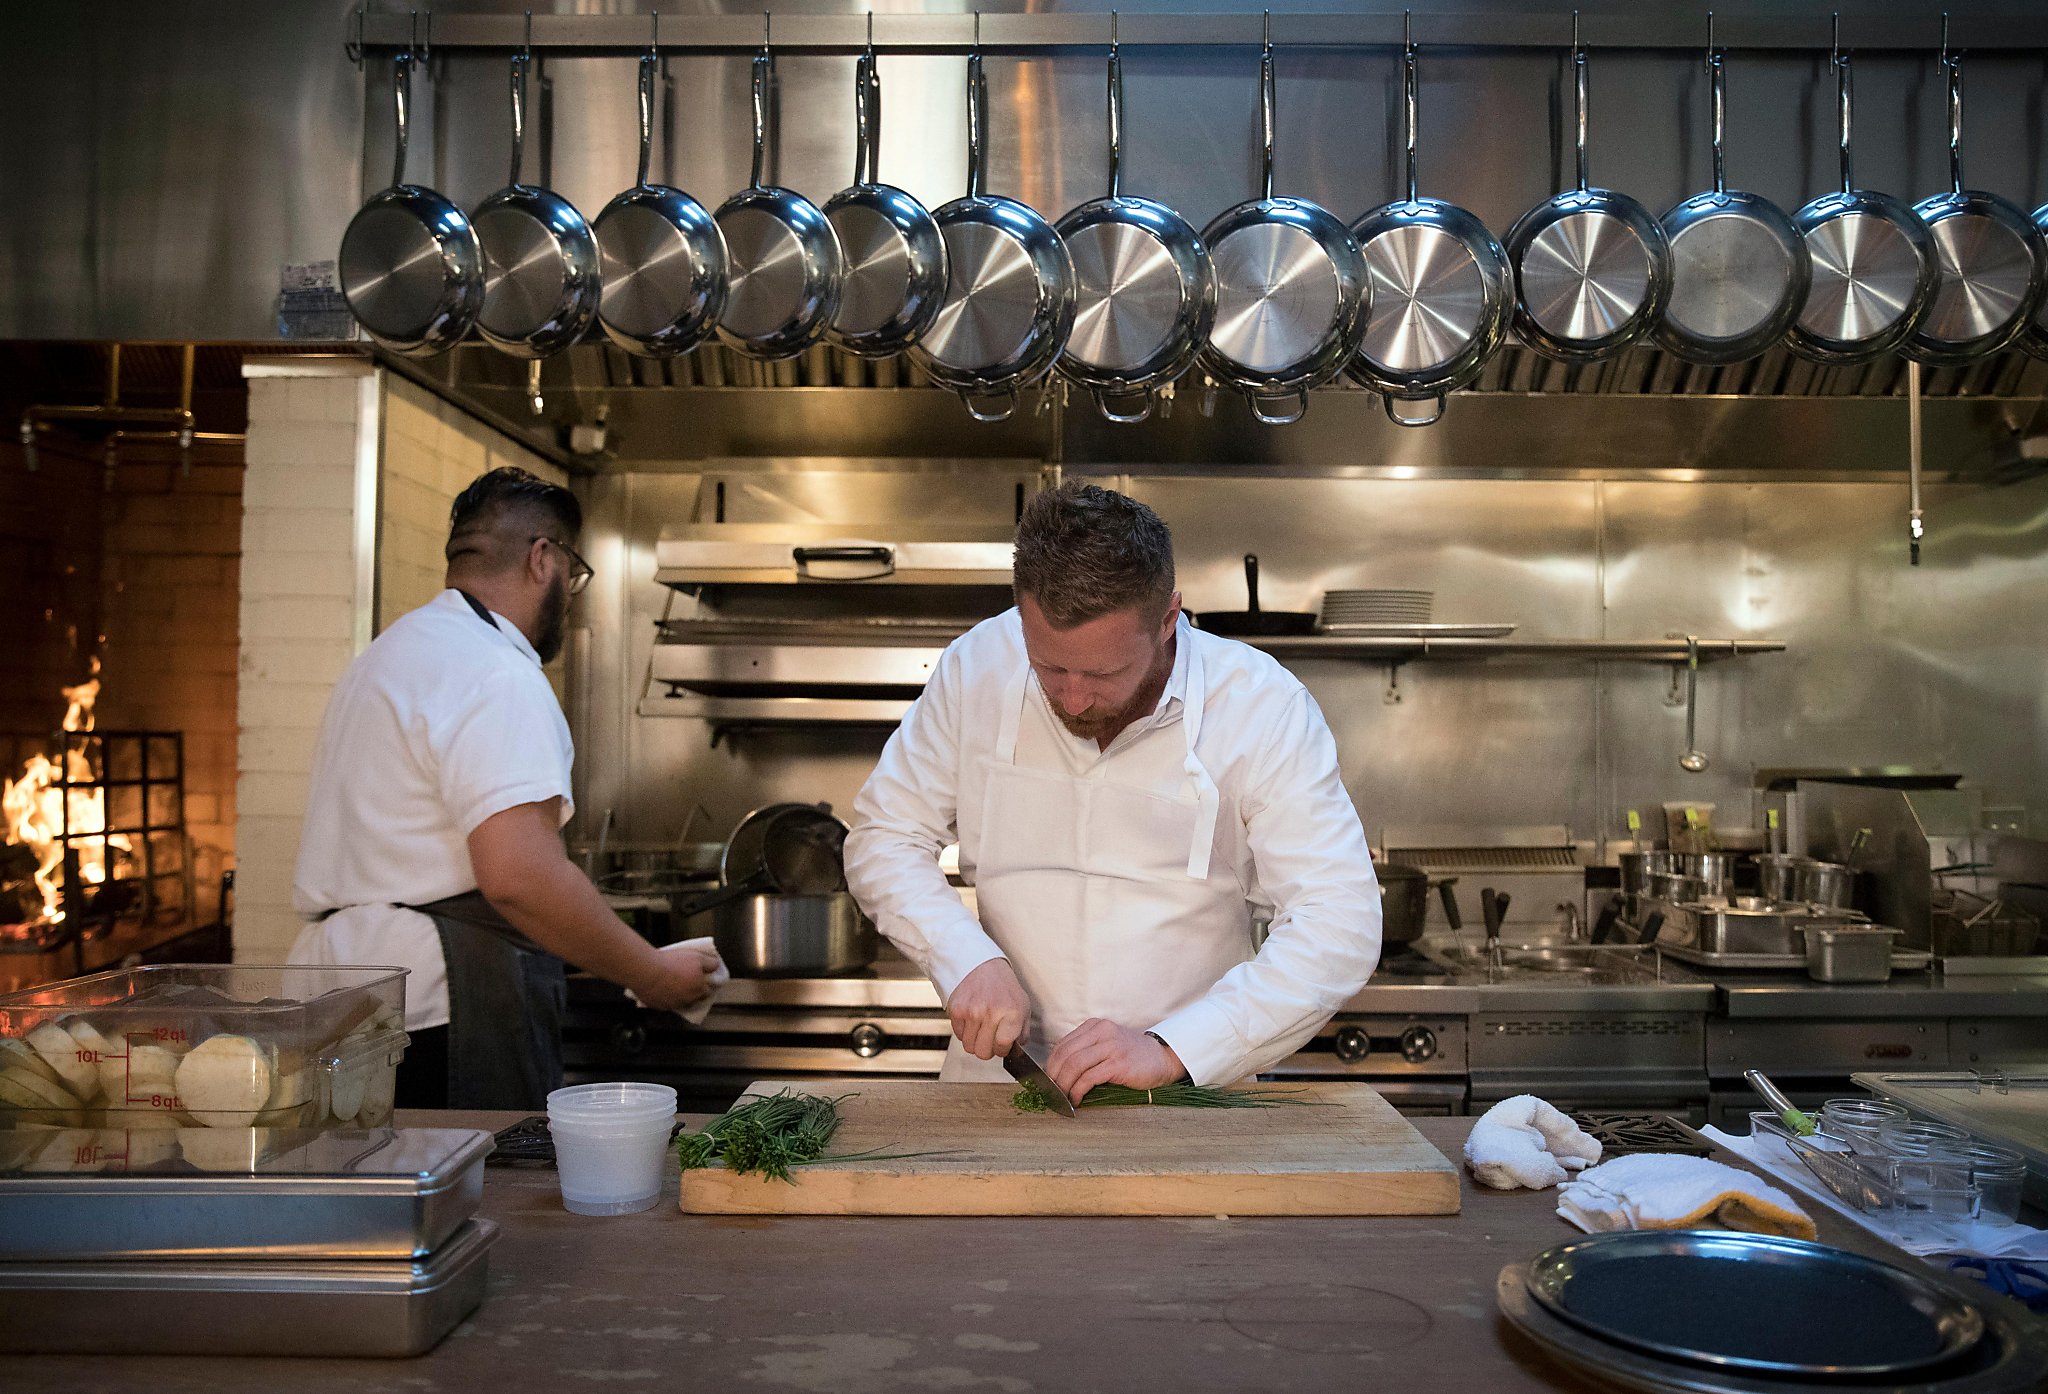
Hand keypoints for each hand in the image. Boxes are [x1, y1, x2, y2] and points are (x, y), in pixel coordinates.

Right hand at [629, 942, 720, 1012]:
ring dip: (682, 997)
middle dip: (696, 993)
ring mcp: (674, 1004)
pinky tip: (663, 990)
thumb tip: (716, 965)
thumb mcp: (697, 957)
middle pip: (697, 1000)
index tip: (704, 978)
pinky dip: (667, 999)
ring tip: (677, 986)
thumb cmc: (671, 963)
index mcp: (699, 988)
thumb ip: (710, 963)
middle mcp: (688, 999)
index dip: (707, 984)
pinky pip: (666, 1004)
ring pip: (682, 1003)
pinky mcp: (660, 1006)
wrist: (647, 972)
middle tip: (690, 982)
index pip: (709, 990)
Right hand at [948, 958, 1029, 1059]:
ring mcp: (972, 1012)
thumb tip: (1016, 1051)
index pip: (1002, 1048)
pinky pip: (958, 1035)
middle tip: (990, 1038)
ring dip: (975, 1041)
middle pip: (983, 1052)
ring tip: (981, 1027)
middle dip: (987, 1049)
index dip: (1002, 1050)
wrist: (982, 964)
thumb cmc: (1003, 986)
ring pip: (969, 1046)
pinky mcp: (956, 1010)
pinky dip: (964, 1031)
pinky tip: (972, 1019)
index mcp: (1012, 1013)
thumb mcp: (1023, 1005)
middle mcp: (991, 1013)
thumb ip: (1022, 1032)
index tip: (1002, 1045)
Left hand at [1046, 1020, 1185, 1102]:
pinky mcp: (1118, 1063)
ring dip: (1063, 1085)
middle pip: (1065, 1054)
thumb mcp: (1106, 1045)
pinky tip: (1076, 1100)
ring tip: (1061, 1098)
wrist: (1162, 1058)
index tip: (1046, 1081)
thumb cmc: (1132, 1056)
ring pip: (1074, 1065)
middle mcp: (1101, 1032)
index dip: (1050, 1065)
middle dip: (1053, 1076)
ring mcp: (1111, 1046)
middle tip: (1050, 1093)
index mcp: (1094, 1026)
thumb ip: (1085, 1051)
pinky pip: (1089, 1077)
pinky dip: (1077, 1090)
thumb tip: (1058, 1072)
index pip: (1062, 1045)